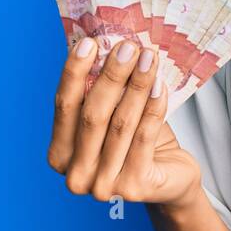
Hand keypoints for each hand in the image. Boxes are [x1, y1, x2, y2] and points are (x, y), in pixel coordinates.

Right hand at [48, 36, 201, 208]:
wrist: (171, 179)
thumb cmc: (137, 144)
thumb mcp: (113, 118)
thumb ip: (102, 94)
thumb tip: (105, 46)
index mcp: (60, 155)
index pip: (63, 106)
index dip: (74, 73)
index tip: (88, 44)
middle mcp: (76, 174)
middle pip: (93, 115)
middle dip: (111, 76)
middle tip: (128, 47)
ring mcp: (103, 185)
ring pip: (121, 124)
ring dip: (136, 85)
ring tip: (148, 58)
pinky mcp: (134, 186)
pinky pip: (144, 137)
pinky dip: (153, 107)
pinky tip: (160, 85)